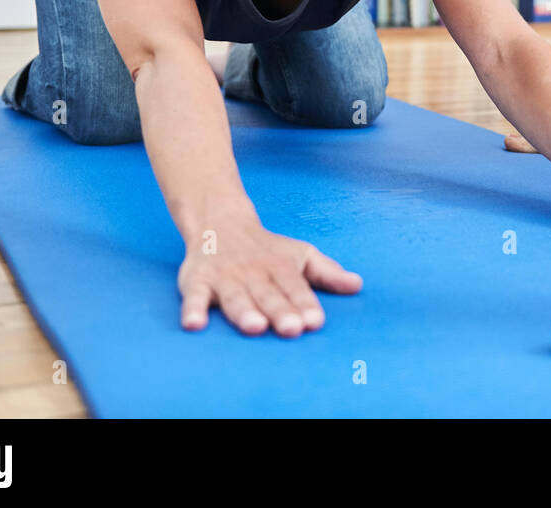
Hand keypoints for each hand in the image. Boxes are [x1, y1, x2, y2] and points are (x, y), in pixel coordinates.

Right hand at [178, 213, 361, 336]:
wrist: (221, 221)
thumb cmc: (268, 249)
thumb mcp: (300, 254)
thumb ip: (327, 272)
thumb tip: (358, 285)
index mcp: (280, 267)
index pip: (296, 287)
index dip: (305, 304)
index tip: (315, 322)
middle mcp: (254, 273)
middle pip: (268, 294)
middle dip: (280, 312)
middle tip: (291, 329)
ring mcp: (225, 278)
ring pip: (236, 297)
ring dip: (244, 312)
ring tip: (254, 327)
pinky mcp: (198, 281)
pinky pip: (193, 296)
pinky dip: (192, 309)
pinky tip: (194, 324)